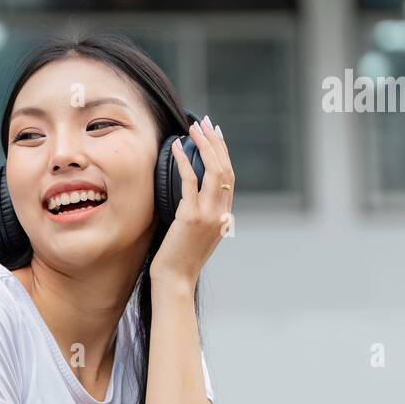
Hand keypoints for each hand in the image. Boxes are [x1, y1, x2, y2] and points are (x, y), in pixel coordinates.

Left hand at [149, 115, 234, 288]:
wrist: (176, 280)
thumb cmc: (178, 259)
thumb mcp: (196, 234)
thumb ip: (199, 215)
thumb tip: (189, 196)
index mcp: (224, 215)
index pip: (229, 176)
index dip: (223, 153)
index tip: (216, 134)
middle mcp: (221, 212)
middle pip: (224, 168)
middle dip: (216, 142)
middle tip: (206, 122)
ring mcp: (209, 214)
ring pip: (213, 171)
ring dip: (204, 145)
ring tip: (193, 127)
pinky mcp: (191, 217)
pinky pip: (189, 181)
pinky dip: (184, 161)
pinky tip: (176, 147)